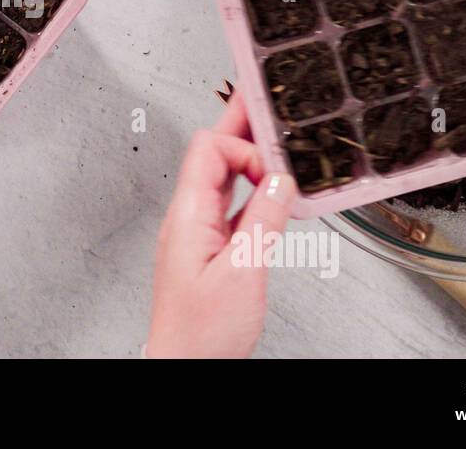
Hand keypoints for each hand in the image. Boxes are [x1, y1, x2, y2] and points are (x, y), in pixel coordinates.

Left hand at [146, 96, 296, 357]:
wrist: (184, 367)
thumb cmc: (201, 333)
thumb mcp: (243, 272)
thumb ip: (263, 221)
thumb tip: (280, 181)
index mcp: (188, 214)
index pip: (208, 148)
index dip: (243, 143)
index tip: (274, 162)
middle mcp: (188, 216)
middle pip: (213, 154)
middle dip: (242, 126)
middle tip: (267, 98)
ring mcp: (197, 230)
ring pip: (223, 177)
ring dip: (250, 157)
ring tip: (276, 137)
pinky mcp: (209, 247)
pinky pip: (231, 204)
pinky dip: (253, 190)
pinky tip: (272, 191)